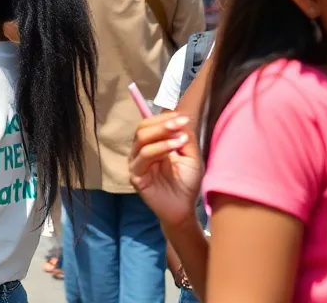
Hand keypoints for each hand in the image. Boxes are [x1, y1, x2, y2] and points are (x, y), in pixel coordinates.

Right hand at [129, 113, 202, 227]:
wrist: (184, 208)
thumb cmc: (187, 182)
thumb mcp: (191, 156)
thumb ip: (185, 138)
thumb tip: (180, 119)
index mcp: (151, 144)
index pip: (149, 124)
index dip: (164, 117)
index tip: (182, 117)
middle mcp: (140, 151)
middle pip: (142, 128)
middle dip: (162, 124)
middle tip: (180, 123)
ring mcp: (136, 163)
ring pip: (141, 140)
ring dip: (162, 134)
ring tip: (181, 139)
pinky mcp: (136, 175)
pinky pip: (144, 157)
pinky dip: (160, 149)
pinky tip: (175, 148)